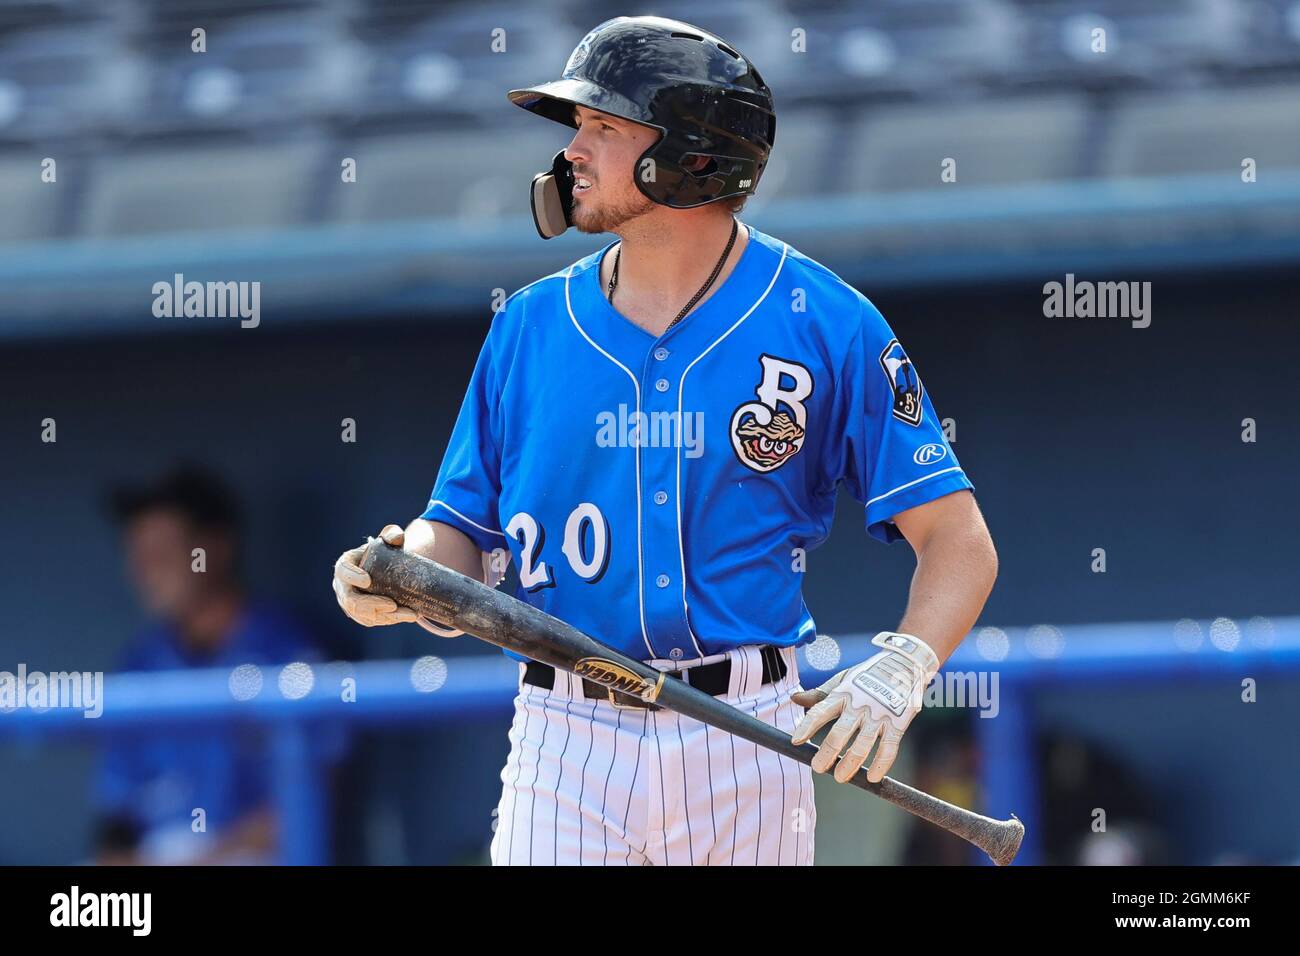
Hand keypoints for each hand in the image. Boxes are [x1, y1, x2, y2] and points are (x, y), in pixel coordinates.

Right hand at [332, 524, 463, 636]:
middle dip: (372, 605)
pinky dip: (390, 620)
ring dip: (386, 617)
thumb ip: (392, 534)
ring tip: (410, 614)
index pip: (343, 571)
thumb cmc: (384, 551)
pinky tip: (407, 616)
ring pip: (364, 615)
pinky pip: (372, 621)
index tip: (368, 581)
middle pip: (352, 601)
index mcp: (345, 565)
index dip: (353, 577)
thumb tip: (397, 538)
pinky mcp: (361, 615)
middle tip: (393, 605)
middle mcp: (343, 587)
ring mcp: (350, 603)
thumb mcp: (388, 540)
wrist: (387, 568)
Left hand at [790, 631, 938, 783]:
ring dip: (850, 763)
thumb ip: (820, 694)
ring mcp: (879, 715)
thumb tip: (795, 699)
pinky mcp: (898, 723)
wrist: (903, 664)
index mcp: (842, 694)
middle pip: (839, 733)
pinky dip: (881, 764)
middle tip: (817, 767)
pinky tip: (873, 777)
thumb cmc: (867, 676)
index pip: (820, 711)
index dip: (806, 727)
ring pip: (862, 744)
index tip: (796, 741)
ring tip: (840, 777)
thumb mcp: (842, 680)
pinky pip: (889, 748)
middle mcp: (859, 705)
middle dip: (827, 753)